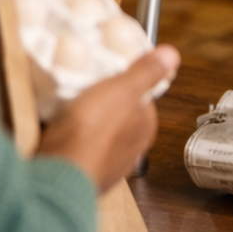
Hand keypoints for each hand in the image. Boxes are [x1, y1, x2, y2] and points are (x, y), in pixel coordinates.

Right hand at [37, 46, 179, 192]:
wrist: (60, 174)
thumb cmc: (91, 130)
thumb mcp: (122, 89)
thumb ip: (146, 72)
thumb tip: (171, 55)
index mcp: (145, 125)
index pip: (141, 97)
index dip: (124, 83)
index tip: (108, 74)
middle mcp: (133, 149)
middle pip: (120, 115)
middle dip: (105, 103)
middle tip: (86, 88)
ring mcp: (109, 165)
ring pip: (101, 134)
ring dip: (88, 122)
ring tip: (71, 109)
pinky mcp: (86, 175)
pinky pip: (82, 150)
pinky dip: (74, 141)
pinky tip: (63, 133)